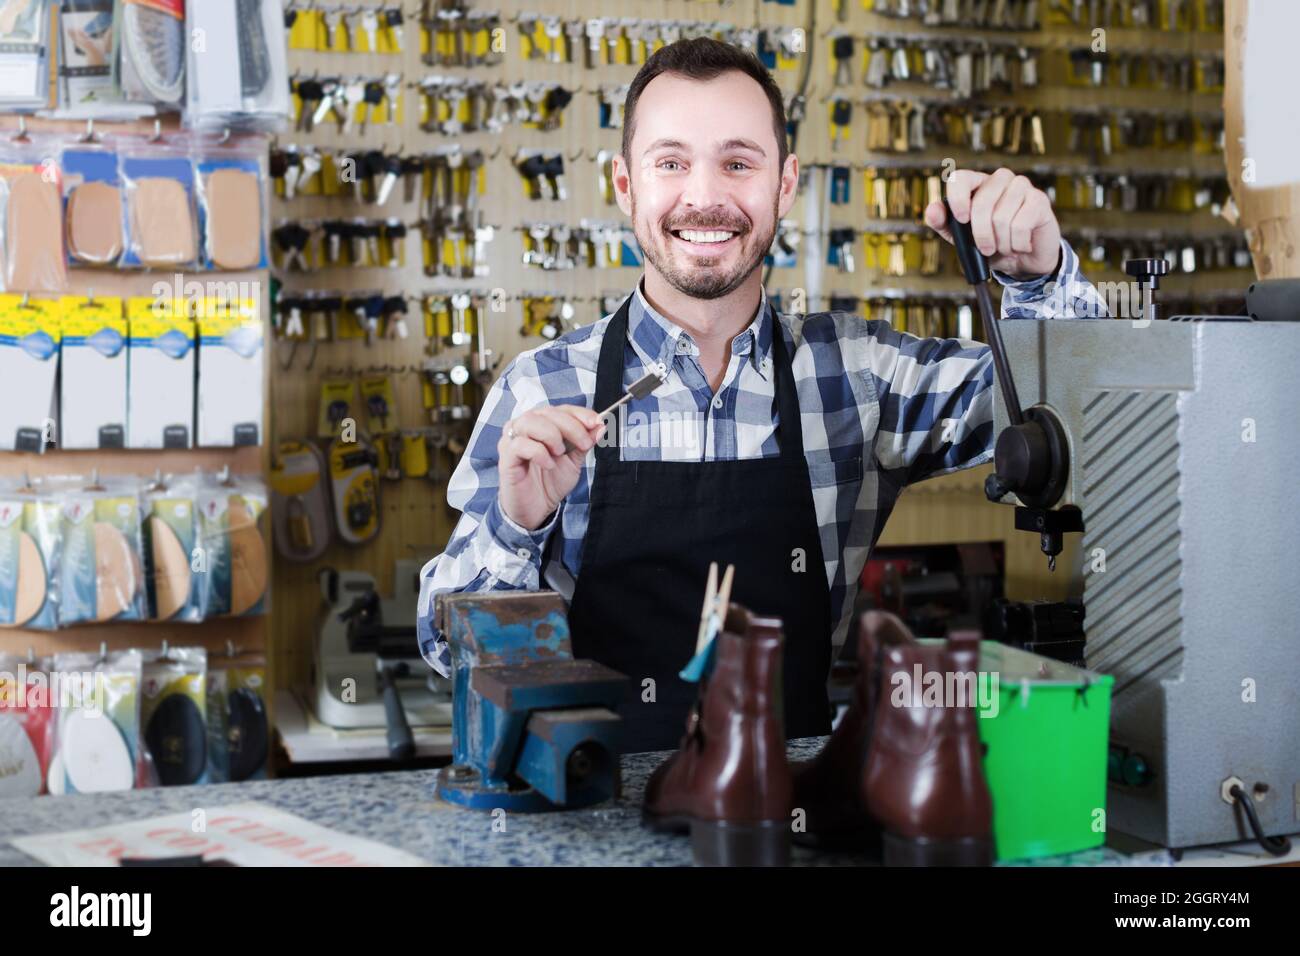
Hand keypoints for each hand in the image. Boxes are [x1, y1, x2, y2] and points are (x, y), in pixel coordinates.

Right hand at [498, 405, 604, 530]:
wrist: (536, 510)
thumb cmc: (550, 482)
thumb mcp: (573, 461)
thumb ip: (584, 443)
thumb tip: (600, 426)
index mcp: (542, 424)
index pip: (561, 409)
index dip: (579, 414)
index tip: (597, 422)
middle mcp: (524, 427)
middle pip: (546, 413)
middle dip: (571, 426)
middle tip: (584, 444)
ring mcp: (512, 441)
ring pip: (530, 422)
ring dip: (551, 435)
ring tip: (560, 453)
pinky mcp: (506, 458)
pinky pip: (519, 445)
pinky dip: (538, 452)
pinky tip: (548, 464)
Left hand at [924, 168, 1061, 279]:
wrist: (1024, 261)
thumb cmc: (992, 244)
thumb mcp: (962, 238)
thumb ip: (945, 223)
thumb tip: (931, 210)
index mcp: (977, 184)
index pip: (959, 178)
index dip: (957, 199)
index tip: (962, 220)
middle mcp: (999, 179)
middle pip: (981, 203)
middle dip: (981, 235)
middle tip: (987, 249)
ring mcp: (1021, 186)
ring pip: (1001, 217)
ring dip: (1002, 243)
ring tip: (1006, 246)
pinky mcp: (1039, 199)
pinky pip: (1021, 225)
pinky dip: (1018, 244)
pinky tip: (1021, 245)